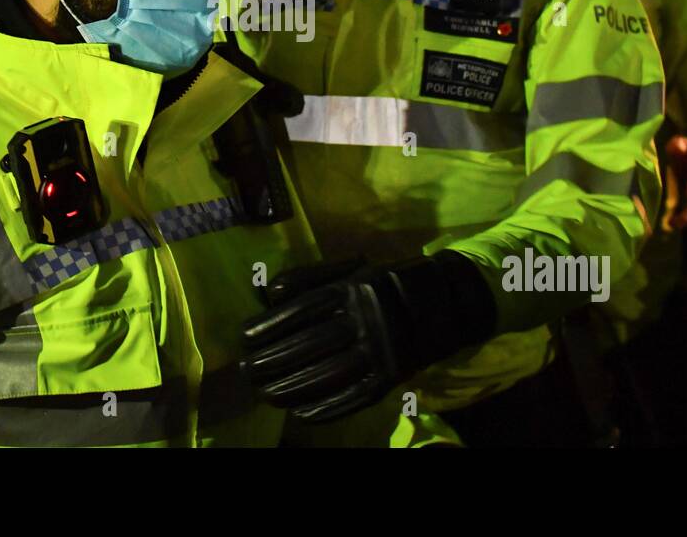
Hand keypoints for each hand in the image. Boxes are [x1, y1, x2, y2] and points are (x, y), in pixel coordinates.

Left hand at [240, 252, 494, 422]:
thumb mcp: (348, 272)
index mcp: (353, 289)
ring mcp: (381, 351)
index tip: (244, 337)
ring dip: (293, 388)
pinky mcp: (393, 377)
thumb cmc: (384, 285)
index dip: (270, 325)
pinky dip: (327, 408)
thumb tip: (268, 294)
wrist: (443, 302)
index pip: (303, 310)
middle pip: (311, 344)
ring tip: (266, 394)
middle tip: (246, 371)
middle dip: (273, 360)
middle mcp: (366, 319)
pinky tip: (301, 414)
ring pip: (330, 375)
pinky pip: (356, 397)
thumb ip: (308, 279)